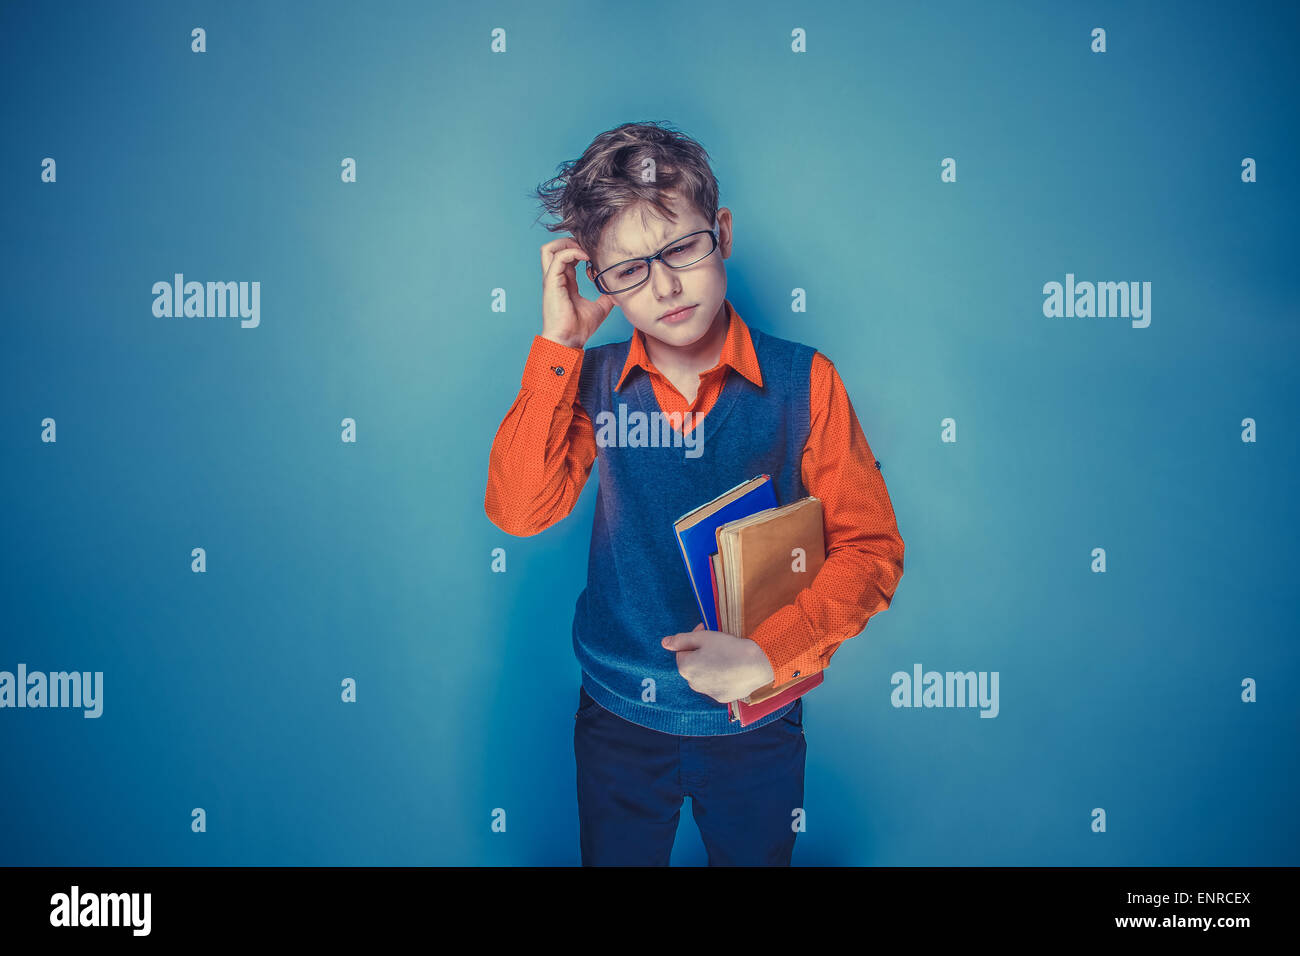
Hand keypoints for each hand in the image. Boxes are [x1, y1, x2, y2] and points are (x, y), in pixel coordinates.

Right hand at [540, 237, 615, 348]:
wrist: (569, 341)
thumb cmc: (579, 328)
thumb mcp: (600, 308)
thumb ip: (606, 296)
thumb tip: (618, 289)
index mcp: (565, 282)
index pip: (567, 257)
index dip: (579, 249)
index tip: (596, 253)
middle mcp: (556, 278)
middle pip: (554, 248)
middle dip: (570, 241)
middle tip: (589, 247)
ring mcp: (552, 279)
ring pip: (549, 248)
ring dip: (567, 243)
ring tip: (585, 250)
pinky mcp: (551, 282)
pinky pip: (558, 258)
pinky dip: (572, 252)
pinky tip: (586, 258)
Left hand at [661, 623, 776, 703]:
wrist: (757, 665)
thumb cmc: (729, 648)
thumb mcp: (704, 637)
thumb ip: (681, 639)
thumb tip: (664, 642)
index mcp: (685, 668)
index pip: (682, 651)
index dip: (694, 641)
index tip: (707, 634)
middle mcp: (693, 684)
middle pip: (692, 665)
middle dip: (700, 654)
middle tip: (717, 644)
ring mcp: (708, 693)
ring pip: (704, 676)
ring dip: (709, 666)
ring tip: (726, 657)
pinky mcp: (722, 697)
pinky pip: (716, 685)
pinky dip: (720, 677)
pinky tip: (732, 669)